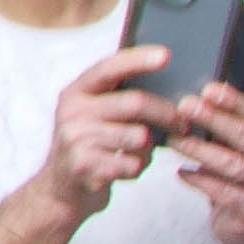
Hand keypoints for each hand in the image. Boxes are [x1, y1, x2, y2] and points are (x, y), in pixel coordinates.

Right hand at [34, 45, 173, 221]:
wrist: (61, 188)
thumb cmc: (90, 145)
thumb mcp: (93, 114)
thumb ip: (117, 97)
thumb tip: (169, 86)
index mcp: (76, 92)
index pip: (109, 68)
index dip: (139, 60)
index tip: (166, 55)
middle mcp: (72, 111)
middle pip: (135, 103)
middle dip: (167, 113)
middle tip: (182, 123)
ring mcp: (75, 139)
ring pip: (138, 136)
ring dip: (149, 147)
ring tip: (141, 151)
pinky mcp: (84, 166)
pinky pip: (132, 164)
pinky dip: (138, 167)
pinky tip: (126, 167)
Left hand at [161, 82, 243, 243]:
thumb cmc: (237, 182)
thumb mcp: (238, 154)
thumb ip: (223, 133)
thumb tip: (190, 101)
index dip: (233, 102)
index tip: (207, 88)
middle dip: (214, 119)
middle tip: (183, 106)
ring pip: (234, 165)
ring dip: (200, 150)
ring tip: (174, 141)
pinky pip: (224, 193)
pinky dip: (200, 180)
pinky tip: (181, 172)